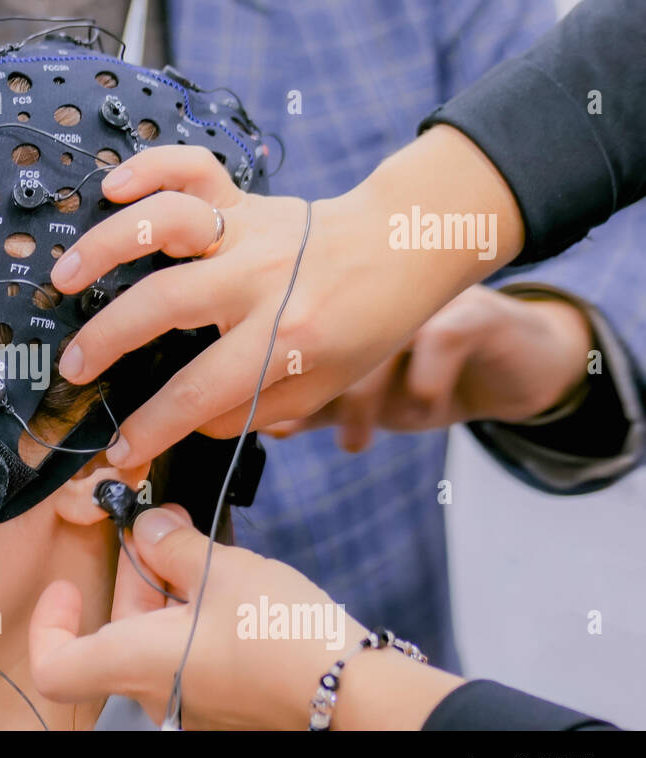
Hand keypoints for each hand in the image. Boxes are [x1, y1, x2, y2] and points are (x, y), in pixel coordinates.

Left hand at [28, 505, 368, 729]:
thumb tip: (150, 528)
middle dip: (137, 577)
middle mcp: (159, 695)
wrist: (354, 692)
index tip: (67, 588)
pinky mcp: (229, 705)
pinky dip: (198, 618)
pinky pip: (194, 657)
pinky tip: (229, 583)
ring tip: (201, 547)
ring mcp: (195, 706)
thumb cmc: (284, 639)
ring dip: (171, 592)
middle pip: (119, 636)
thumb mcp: (222, 570)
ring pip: (159, 642)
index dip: (52, 625)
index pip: (58, 667)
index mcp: (139, 665)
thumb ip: (174, 545)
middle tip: (161, 531)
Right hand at [48, 126, 524, 469]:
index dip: (152, 427)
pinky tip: (112, 188)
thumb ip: (249, 410)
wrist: (403, 247)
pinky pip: (191, 168)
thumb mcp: (318, 387)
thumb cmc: (361, 324)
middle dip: (107, 340)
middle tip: (73, 367)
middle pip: (166, 303)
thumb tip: (185, 419)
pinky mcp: (244, 198)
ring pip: (169, 221)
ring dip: (108, 245)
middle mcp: (261, 277)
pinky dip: (149, 169)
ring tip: (66, 275)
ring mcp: (249, 230)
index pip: (200, 391)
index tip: (120, 449)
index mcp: (285, 336)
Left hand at [263, 285, 593, 450]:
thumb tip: (267, 427)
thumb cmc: (430, 373)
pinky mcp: (473, 312)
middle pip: (322, 331)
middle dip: (312, 391)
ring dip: (362, 401)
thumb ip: (316, 407)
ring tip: (355, 439)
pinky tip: (423, 410)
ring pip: (375, 340)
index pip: (291, 330)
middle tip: (317, 435)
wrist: (519, 365)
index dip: (272, 376)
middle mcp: (377, 289)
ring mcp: (424, 295)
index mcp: (343, 299)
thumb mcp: (365, 395)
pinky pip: (438, 343)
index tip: (267, 422)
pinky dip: (425, 388)